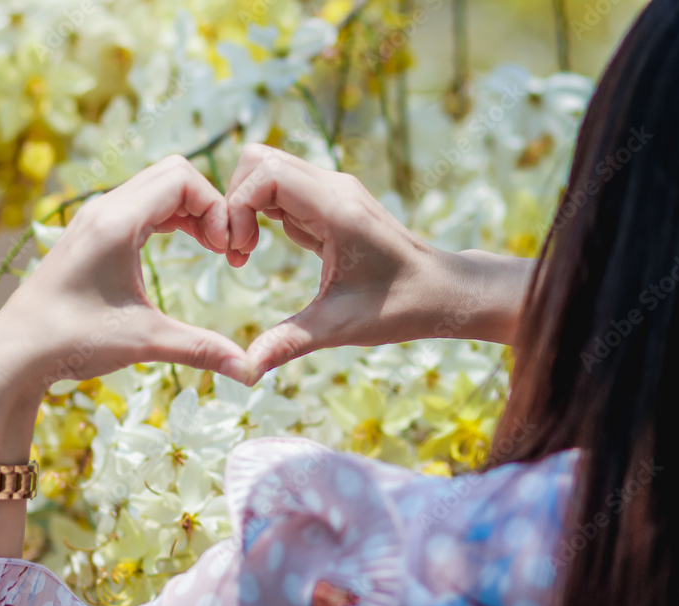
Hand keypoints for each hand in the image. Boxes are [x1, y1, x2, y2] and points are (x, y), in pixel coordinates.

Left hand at [0, 155, 251, 410]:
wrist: (15, 353)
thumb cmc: (72, 341)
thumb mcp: (144, 341)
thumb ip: (201, 349)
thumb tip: (249, 371)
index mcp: (116, 222)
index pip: (183, 179)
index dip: (217, 208)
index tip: (228, 251)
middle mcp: (104, 209)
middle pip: (173, 173)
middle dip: (208, 204)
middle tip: (223, 249)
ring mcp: (93, 218)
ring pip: (156, 187)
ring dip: (190, 210)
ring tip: (210, 249)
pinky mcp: (89, 233)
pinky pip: (140, 204)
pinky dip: (169, 217)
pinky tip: (183, 247)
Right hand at [225, 144, 530, 382]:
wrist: (444, 291)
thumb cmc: (400, 307)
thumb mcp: (339, 327)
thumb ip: (288, 342)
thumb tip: (244, 371)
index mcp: (336, 208)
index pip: (264, 174)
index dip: (237, 207)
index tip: (239, 253)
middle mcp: (333, 188)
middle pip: (258, 160)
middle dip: (234, 201)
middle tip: (238, 250)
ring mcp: (332, 191)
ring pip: (267, 170)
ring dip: (245, 207)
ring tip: (247, 253)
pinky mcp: (330, 202)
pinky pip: (280, 190)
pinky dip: (260, 214)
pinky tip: (263, 251)